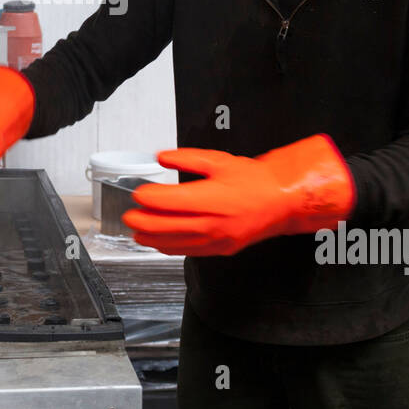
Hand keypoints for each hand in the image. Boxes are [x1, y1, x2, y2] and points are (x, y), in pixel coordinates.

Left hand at [121, 134, 355, 255]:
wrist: (280, 202)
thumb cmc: (253, 181)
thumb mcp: (219, 161)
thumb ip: (187, 159)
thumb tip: (161, 157)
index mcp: (212, 198)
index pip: (170, 202)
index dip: (149, 198)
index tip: (138, 193)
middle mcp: (213, 223)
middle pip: (166, 227)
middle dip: (142, 222)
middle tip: (129, 215)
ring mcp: (216, 240)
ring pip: (175, 244)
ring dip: (151, 239)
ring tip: (137, 232)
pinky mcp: (220, 249)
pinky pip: (188, 251)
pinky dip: (169, 247)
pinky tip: (159, 242)